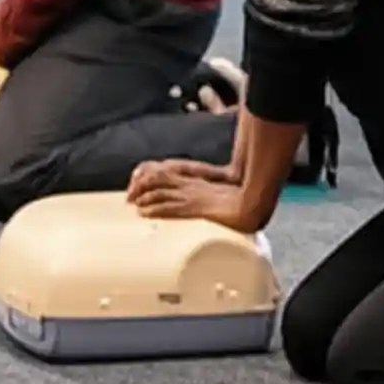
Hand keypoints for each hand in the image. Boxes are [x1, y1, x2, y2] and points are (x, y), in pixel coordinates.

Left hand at [127, 160, 246, 228]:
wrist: (252, 205)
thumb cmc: (243, 200)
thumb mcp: (224, 191)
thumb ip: (213, 191)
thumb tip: (211, 199)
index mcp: (197, 179)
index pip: (167, 169)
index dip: (149, 174)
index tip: (139, 185)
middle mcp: (191, 184)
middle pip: (157, 176)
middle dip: (140, 185)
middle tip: (130, 197)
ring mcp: (192, 195)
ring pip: (159, 190)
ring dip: (143, 197)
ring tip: (134, 206)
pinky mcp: (193, 207)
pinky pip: (168, 206)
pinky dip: (154, 209)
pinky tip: (145, 214)